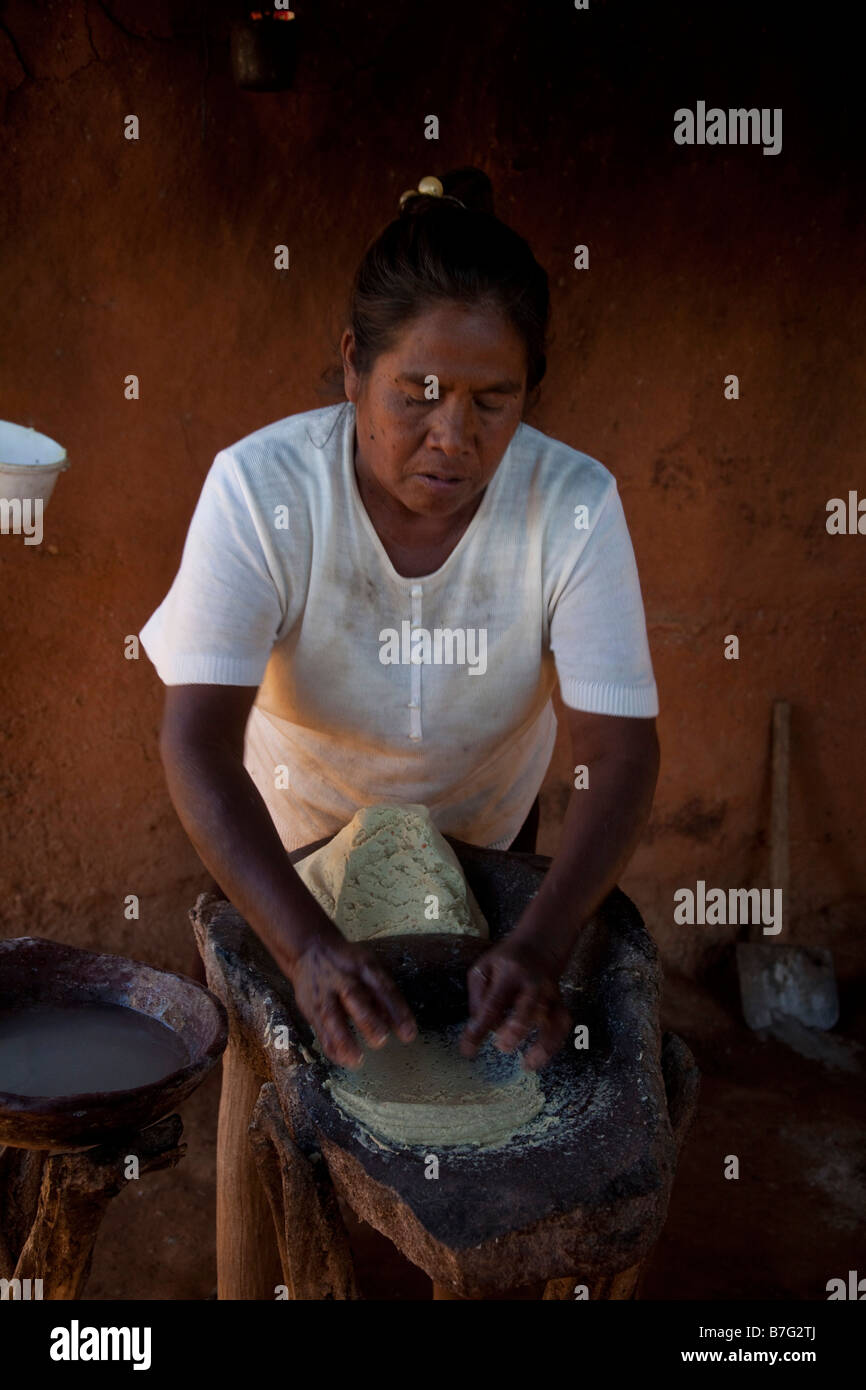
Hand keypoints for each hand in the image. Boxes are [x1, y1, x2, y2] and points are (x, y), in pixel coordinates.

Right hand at [289, 936, 416, 1068]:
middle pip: (354, 997)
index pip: (382, 988)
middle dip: (367, 1020)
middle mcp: (343, 979)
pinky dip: (330, 1046)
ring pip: (332, 1016)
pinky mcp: (311, 1008)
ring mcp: (324, 993)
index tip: (408, 1034)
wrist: (310, 950)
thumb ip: (382, 994)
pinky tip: (342, 1059)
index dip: (397, 1011)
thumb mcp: (368, 967)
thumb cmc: (348, 964)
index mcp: (363, 967)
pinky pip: (319, 1028)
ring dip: (344, 1039)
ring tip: (356, 1060)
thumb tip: (400, 1022)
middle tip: (381, 1040)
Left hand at [459, 937, 571, 1070]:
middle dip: (516, 1029)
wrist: (540, 943)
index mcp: (508, 973)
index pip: (492, 1004)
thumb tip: (479, 1028)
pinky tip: (540, 1058)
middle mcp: (533, 983)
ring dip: (543, 1045)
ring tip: (527, 1064)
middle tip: (502, 1047)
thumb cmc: (504, 961)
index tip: (468, 1050)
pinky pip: (563, 1025)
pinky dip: (555, 1044)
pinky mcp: (560, 1003)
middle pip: (529, 1008)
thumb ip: (478, 998)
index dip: (479, 1029)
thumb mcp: (483, 968)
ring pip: (553, 1020)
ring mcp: (550, 993)